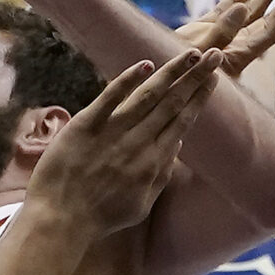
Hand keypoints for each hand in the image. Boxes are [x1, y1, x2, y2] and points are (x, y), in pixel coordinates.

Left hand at [29, 49, 223, 235]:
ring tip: (191, 54)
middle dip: (195, 78)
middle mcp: (138, 143)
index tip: (212, 79)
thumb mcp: (141, 205)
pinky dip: (128, 80)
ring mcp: (112, 132)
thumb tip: (177, 144)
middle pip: (173, 103)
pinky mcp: (85, 125)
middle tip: (214, 55)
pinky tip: (145, 65)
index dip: (199, 98)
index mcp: (153, 162)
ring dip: (172, 73)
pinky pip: (110, 98)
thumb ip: (162, 175)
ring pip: (149, 96)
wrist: (60, 220)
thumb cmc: (100, 217)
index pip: (182, 122)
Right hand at [177, 0, 274, 67]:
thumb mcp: (199, 54)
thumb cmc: (177, 75)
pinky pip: (227, 10)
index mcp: (240, 55)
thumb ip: (221, 32)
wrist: (155, 79)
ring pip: (252, 12)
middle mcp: (236, 45)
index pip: (270, 30)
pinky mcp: (206, 29)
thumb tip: (243, 7)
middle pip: (270, 20)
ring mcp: (222, 36)